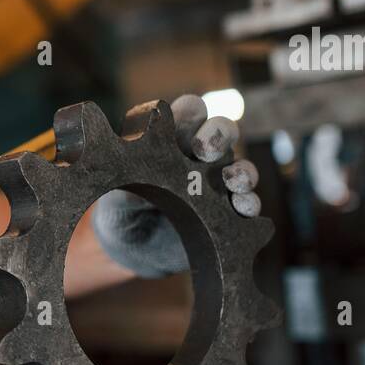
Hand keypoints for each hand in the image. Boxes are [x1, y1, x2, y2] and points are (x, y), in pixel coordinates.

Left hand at [91, 94, 260, 278]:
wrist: (132, 250)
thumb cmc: (120, 211)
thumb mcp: (115, 201)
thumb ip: (126, 191)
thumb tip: (140, 189)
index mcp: (170, 140)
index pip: (187, 114)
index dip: (190, 114)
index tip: (183, 127)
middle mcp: (198, 157)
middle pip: (220, 132)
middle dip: (218, 135)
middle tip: (205, 150)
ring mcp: (217, 184)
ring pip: (241, 167)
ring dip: (241, 171)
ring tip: (231, 181)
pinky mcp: (229, 214)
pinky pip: (248, 204)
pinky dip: (249, 204)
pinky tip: (242, 208)